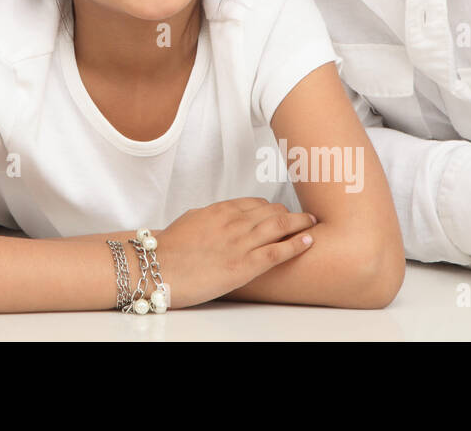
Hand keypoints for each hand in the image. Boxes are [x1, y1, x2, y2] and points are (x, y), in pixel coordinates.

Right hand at [157, 198, 316, 307]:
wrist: (158, 265)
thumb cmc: (168, 248)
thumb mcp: (190, 221)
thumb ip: (210, 218)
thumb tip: (218, 219)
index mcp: (221, 210)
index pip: (255, 203)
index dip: (271, 208)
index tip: (280, 212)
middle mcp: (234, 222)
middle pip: (272, 212)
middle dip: (290, 214)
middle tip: (303, 217)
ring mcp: (241, 243)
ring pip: (280, 226)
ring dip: (300, 224)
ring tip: (312, 224)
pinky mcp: (245, 265)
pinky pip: (278, 252)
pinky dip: (296, 245)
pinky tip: (308, 241)